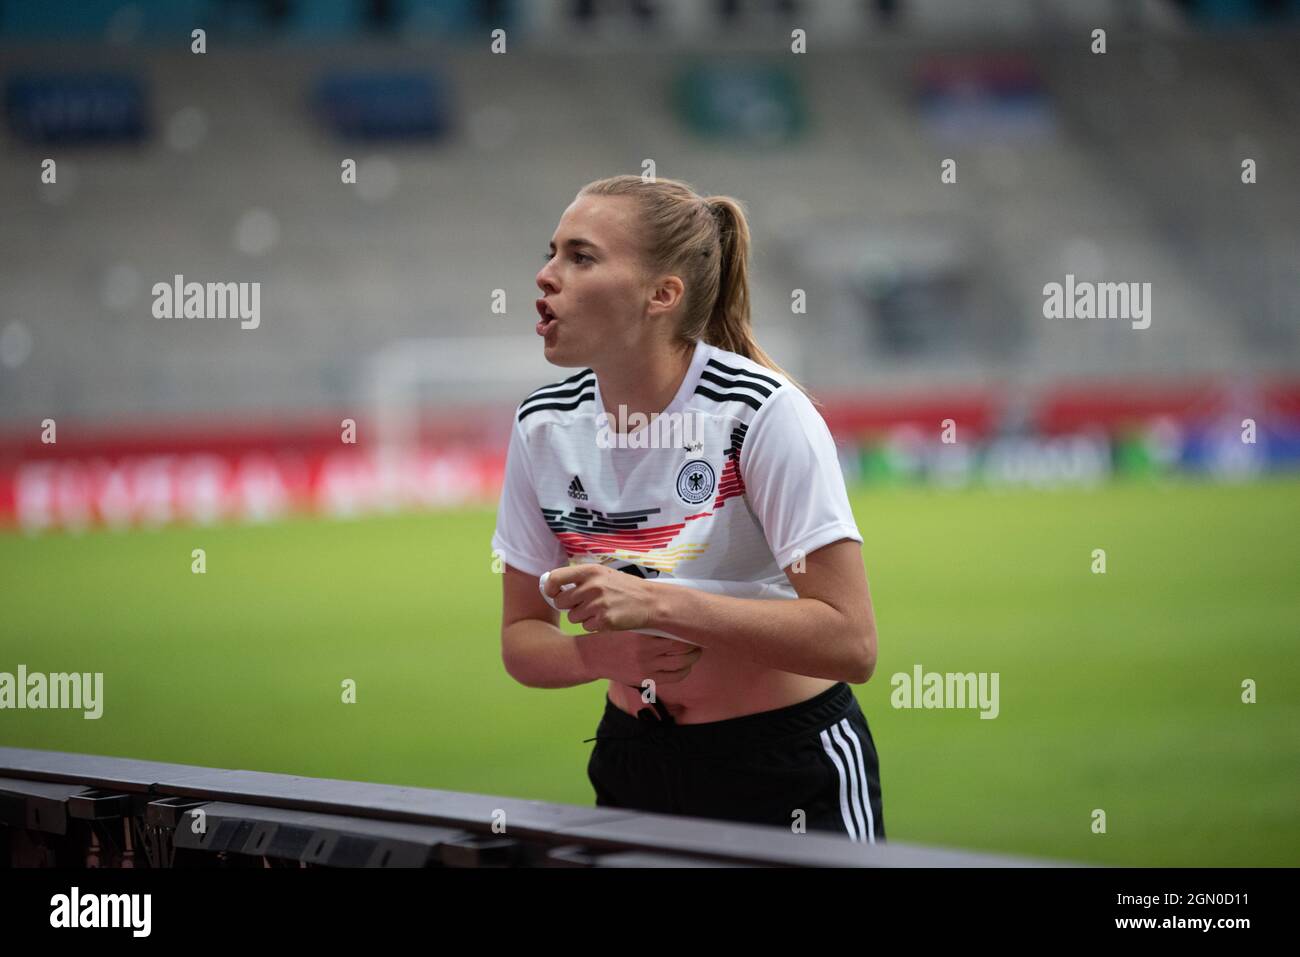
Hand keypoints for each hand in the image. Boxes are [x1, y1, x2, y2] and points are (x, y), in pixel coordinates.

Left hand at [543, 563, 655, 633]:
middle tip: (585, 603)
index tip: (553, 592)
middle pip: (561, 602)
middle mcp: (592, 586)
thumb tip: (551, 588)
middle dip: (569, 606)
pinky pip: (586, 627)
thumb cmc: (624, 587)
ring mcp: (598, 604)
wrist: (650, 601)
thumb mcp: (603, 574)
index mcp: (590, 571)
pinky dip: (594, 625)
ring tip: (600, 609)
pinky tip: (607, 617)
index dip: (549, 588)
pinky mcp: (604, 620)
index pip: (555, 578)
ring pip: (573, 617)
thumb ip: (579, 579)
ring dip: (583, 617)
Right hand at [575, 630, 702, 686]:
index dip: (688, 630)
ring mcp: (646, 667)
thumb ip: (647, 622)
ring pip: (681, 664)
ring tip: (695, 652)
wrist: (592, 657)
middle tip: (698, 640)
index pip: (674, 632)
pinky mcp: (646, 679)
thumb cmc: (612, 636)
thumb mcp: (627, 623)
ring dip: (692, 658)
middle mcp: (645, 651)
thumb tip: (673, 614)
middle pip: (682, 649)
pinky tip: (684, 666)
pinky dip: (684, 671)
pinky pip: (673, 677)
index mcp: (642, 633)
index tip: (693, 627)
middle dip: (694, 645)